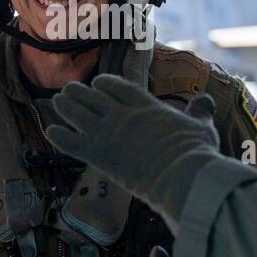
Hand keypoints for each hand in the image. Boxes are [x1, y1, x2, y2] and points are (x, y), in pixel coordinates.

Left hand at [46, 74, 218, 201]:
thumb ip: (200, 111)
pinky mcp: (98, 155)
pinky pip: (70, 142)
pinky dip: (59, 136)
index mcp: (145, 105)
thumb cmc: (195, 152)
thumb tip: (207, 100)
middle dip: (79, 92)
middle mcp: (122, 114)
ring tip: (58, 102)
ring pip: (77, 114)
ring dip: (65, 106)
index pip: (117, 86)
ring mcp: (108, 133)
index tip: (98, 83)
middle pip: (92, 96)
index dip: (105, 83)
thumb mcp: (201, 126)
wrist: (181, 174)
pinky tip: (50, 131)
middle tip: (69, 90)